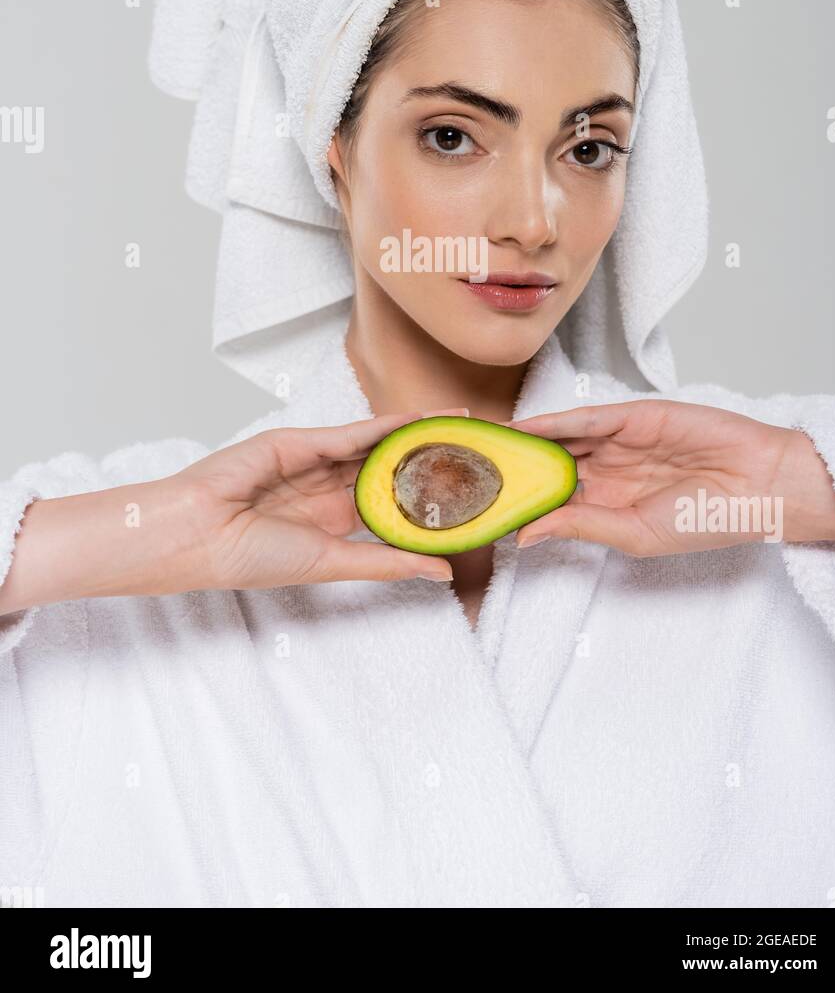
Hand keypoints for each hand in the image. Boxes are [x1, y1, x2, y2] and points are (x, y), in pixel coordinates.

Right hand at [166, 410, 458, 588]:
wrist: (197, 534)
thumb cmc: (248, 557)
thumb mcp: (331, 563)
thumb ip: (386, 562)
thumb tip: (442, 574)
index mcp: (335, 522)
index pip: (393, 504)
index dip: (430, 497)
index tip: (473, 493)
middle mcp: (329, 489)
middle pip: (391, 468)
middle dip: (432, 458)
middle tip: (478, 447)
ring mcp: (315, 462)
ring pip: (376, 444)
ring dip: (417, 434)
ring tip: (461, 424)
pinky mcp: (300, 440)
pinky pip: (351, 431)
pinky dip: (385, 424)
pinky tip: (419, 419)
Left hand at [507, 400, 834, 555]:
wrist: (757, 486)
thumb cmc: (705, 520)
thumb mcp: (633, 534)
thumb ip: (578, 527)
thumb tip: (524, 537)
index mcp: (606, 503)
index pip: (549, 501)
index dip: (515, 502)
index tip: (475, 509)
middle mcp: (606, 470)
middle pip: (545, 465)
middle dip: (509, 467)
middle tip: (464, 471)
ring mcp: (617, 440)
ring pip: (558, 439)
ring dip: (523, 442)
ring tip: (482, 445)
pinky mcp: (632, 415)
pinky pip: (585, 418)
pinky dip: (553, 422)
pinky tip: (523, 428)